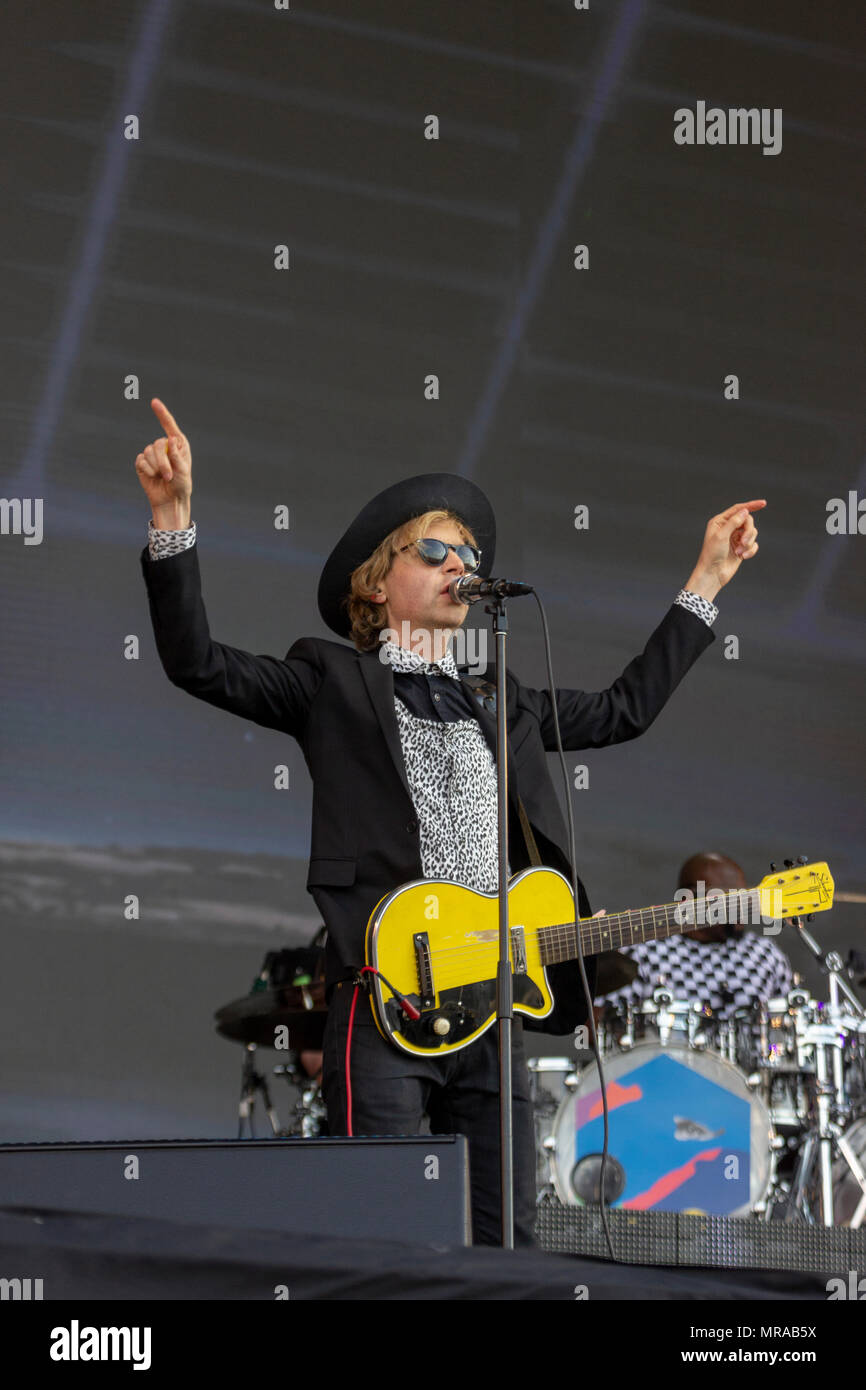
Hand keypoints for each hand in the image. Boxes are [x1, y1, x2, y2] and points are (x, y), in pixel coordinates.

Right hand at [134, 398, 192, 518]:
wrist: (170, 499)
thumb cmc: (181, 485)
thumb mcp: (183, 471)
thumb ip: (177, 456)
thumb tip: (172, 440)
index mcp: (178, 444)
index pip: (169, 426)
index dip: (161, 413)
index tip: (154, 402)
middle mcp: (165, 446)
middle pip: (157, 444)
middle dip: (163, 461)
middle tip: (169, 475)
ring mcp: (152, 454)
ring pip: (148, 452)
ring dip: (157, 467)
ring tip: (164, 477)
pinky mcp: (142, 462)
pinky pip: (141, 461)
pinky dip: (148, 470)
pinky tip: (153, 477)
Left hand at [685, 499, 765, 599]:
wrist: (713, 574)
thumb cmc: (712, 555)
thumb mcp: (721, 535)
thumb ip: (734, 522)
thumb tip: (745, 511)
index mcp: (720, 522)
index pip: (738, 509)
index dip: (751, 505)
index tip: (763, 503)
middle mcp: (728, 528)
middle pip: (748, 521)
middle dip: (748, 531)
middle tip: (743, 542)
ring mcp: (735, 538)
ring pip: (752, 533)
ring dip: (748, 543)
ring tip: (740, 552)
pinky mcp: (741, 548)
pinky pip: (754, 544)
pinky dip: (750, 550)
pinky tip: (743, 557)